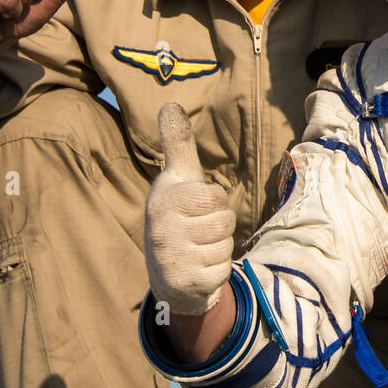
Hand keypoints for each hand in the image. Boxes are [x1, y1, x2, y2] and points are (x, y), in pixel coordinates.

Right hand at [145, 103, 235, 315]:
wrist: (167, 274)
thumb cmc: (178, 217)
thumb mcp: (178, 179)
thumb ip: (178, 145)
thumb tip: (170, 104)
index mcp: (163, 199)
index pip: (215, 196)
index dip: (214, 201)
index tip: (196, 207)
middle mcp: (162, 229)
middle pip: (224, 221)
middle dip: (219, 226)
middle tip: (198, 231)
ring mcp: (172, 258)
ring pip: (225, 245)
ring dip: (218, 248)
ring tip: (198, 249)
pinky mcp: (185, 283)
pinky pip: (223, 270)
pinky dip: (217, 271)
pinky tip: (198, 269)